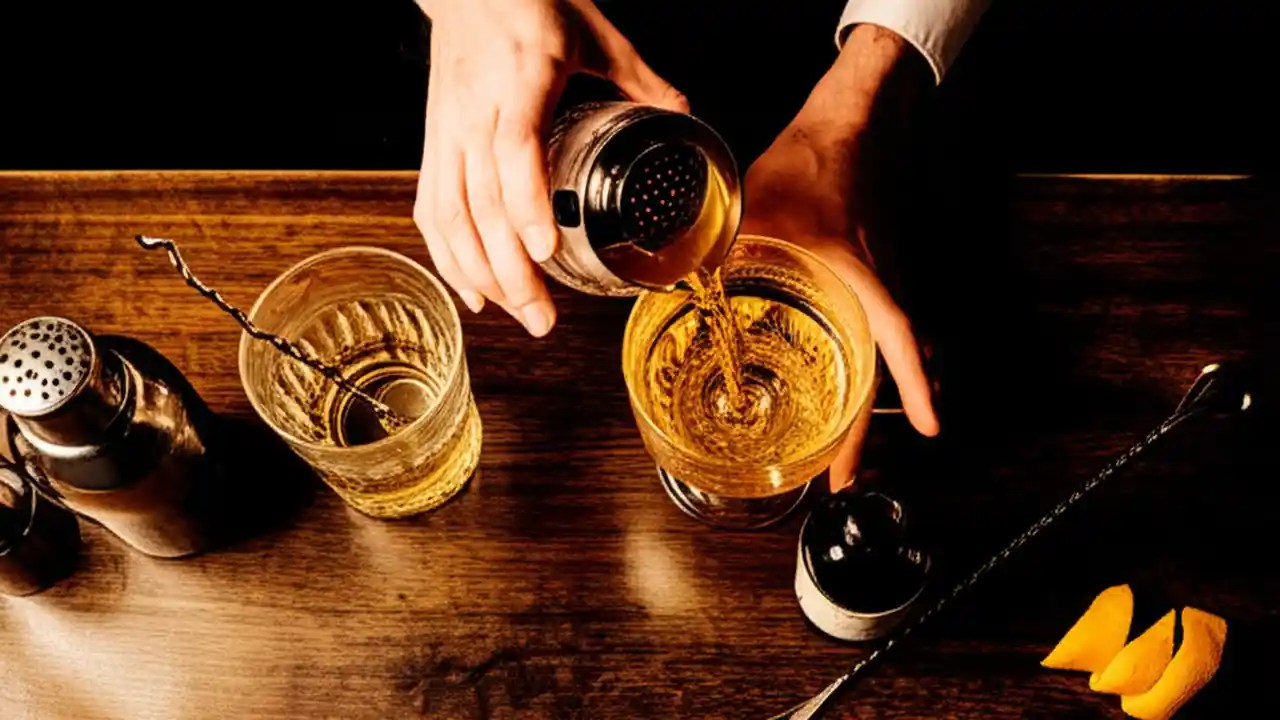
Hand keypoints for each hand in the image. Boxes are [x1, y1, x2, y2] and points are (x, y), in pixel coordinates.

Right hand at [415, 0, 686, 335]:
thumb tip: (684, 115)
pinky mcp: (434, 142)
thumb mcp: (596, 33)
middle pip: (482, 200)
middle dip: (511, 268)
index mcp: (521, 80)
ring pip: (451, 213)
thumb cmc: (530, 3)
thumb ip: (640, 78)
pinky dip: (447, 255)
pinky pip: (431, 208)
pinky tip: (475, 292)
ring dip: (482, 273)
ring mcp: (448, 129)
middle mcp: (476, 110)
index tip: (545, 248)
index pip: (514, 147)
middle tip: (543, 319)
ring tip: (519, 316)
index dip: (525, 202)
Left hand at [739, 25, 938, 489]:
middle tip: (848, 479)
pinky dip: (850, 371)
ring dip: (856, 405)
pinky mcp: (860, 280)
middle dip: (863, 429)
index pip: (895, 336)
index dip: (914, 384)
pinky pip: (861, 336)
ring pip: (873, 359)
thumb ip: (721, 245)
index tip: (930, 428)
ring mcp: (871, 286)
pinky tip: (827, 389)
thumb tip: (679, 280)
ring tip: (837, 451)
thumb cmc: (813, 162)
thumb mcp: (757, 206)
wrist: (844, 124)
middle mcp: (873, 288)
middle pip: (879, 370)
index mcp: (857, 274)